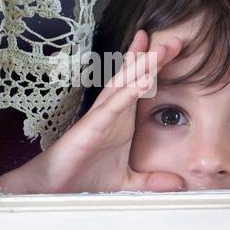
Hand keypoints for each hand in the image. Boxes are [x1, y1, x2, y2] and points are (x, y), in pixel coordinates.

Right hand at [0, 29, 186, 194]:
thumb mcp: (126, 183)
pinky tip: (142, 81)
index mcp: (122, 120)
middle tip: (174, 39)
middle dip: (153, 58)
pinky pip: (111, 107)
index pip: (141, 87)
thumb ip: (150, 181)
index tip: (172, 49)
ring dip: (141, 67)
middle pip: (134, 78)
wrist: (52, 189)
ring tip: (160, 49)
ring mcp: (100, 118)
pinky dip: (127, 93)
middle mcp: (112, 113)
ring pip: (123, 86)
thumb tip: (178, 184)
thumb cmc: (83, 178)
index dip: (155, 67)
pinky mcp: (90, 128)